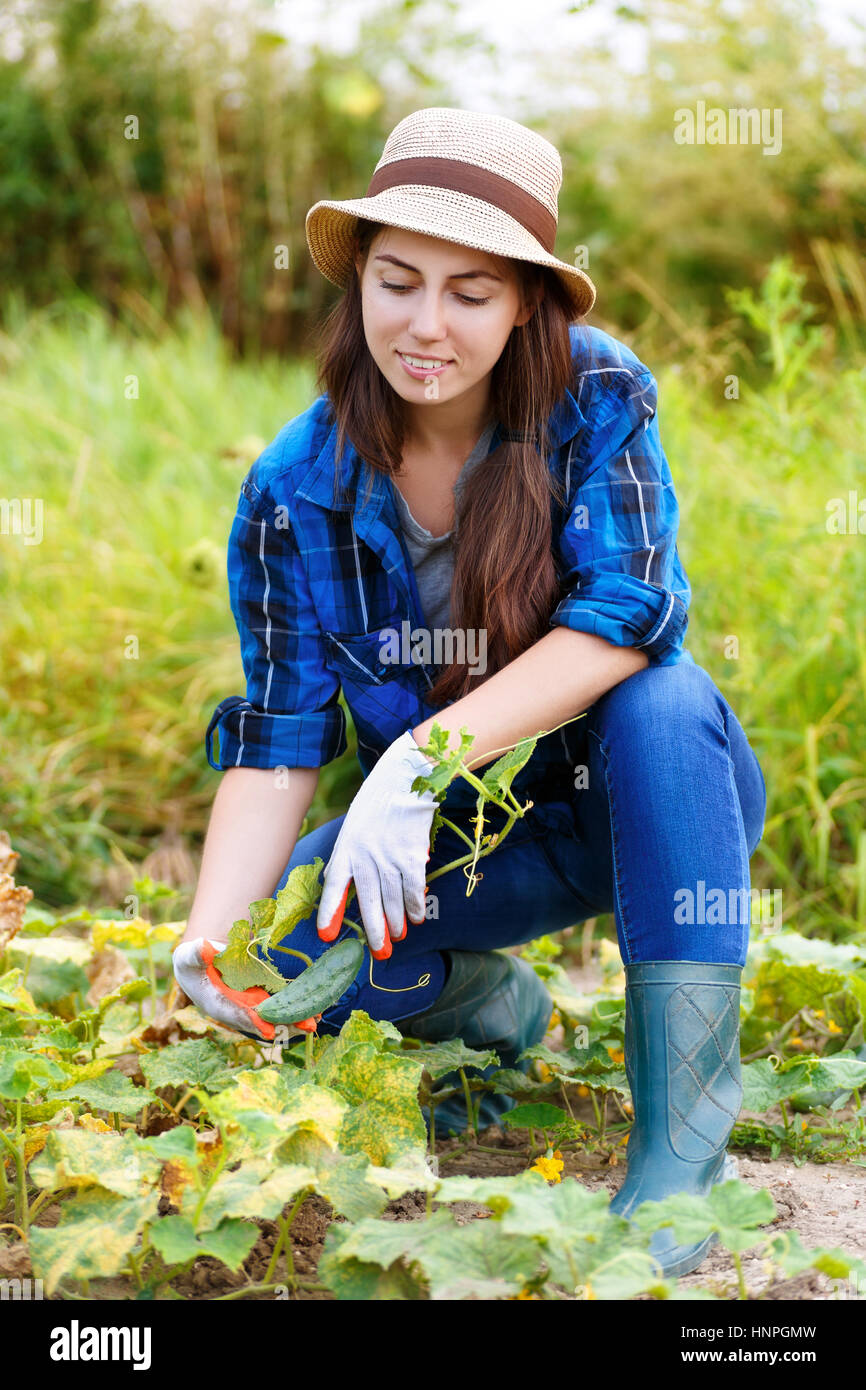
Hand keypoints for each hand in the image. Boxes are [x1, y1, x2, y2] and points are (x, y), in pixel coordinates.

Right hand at [172, 937, 320, 1038]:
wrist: (201, 965)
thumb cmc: (193, 961)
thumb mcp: (187, 956)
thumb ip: (195, 954)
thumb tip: (204, 947)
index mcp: (215, 1005)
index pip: (235, 1014)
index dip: (251, 1020)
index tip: (268, 1029)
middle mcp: (235, 1011)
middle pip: (261, 1022)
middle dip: (284, 1025)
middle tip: (306, 1027)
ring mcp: (249, 1008)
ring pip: (274, 1018)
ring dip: (294, 1021)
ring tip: (314, 1022)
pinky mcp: (260, 1001)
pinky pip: (279, 1008)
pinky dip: (294, 1010)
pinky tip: (314, 1011)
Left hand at [316, 729, 436, 958]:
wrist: (403, 779)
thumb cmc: (375, 806)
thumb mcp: (351, 829)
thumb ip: (345, 858)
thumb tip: (335, 883)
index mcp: (345, 850)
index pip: (334, 887)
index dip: (329, 912)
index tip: (326, 935)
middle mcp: (365, 857)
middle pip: (369, 902)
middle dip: (374, 931)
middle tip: (379, 952)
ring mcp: (390, 856)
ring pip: (393, 899)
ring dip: (396, 922)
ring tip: (397, 936)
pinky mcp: (412, 854)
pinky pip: (413, 888)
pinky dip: (415, 905)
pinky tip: (415, 918)